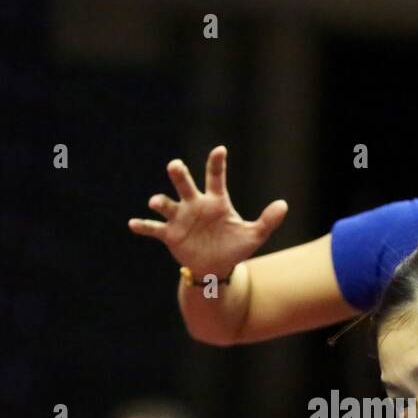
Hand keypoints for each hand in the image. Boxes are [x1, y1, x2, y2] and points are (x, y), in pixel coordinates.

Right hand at [128, 145, 287, 276]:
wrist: (216, 267)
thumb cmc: (234, 247)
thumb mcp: (254, 236)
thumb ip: (267, 220)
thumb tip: (283, 205)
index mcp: (215, 201)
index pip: (216, 177)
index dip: (217, 163)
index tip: (220, 150)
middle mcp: (195, 205)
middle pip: (185, 184)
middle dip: (179, 174)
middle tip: (174, 166)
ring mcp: (180, 218)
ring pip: (167, 204)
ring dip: (160, 202)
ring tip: (156, 202)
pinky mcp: (169, 234)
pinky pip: (154, 228)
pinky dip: (143, 226)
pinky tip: (134, 224)